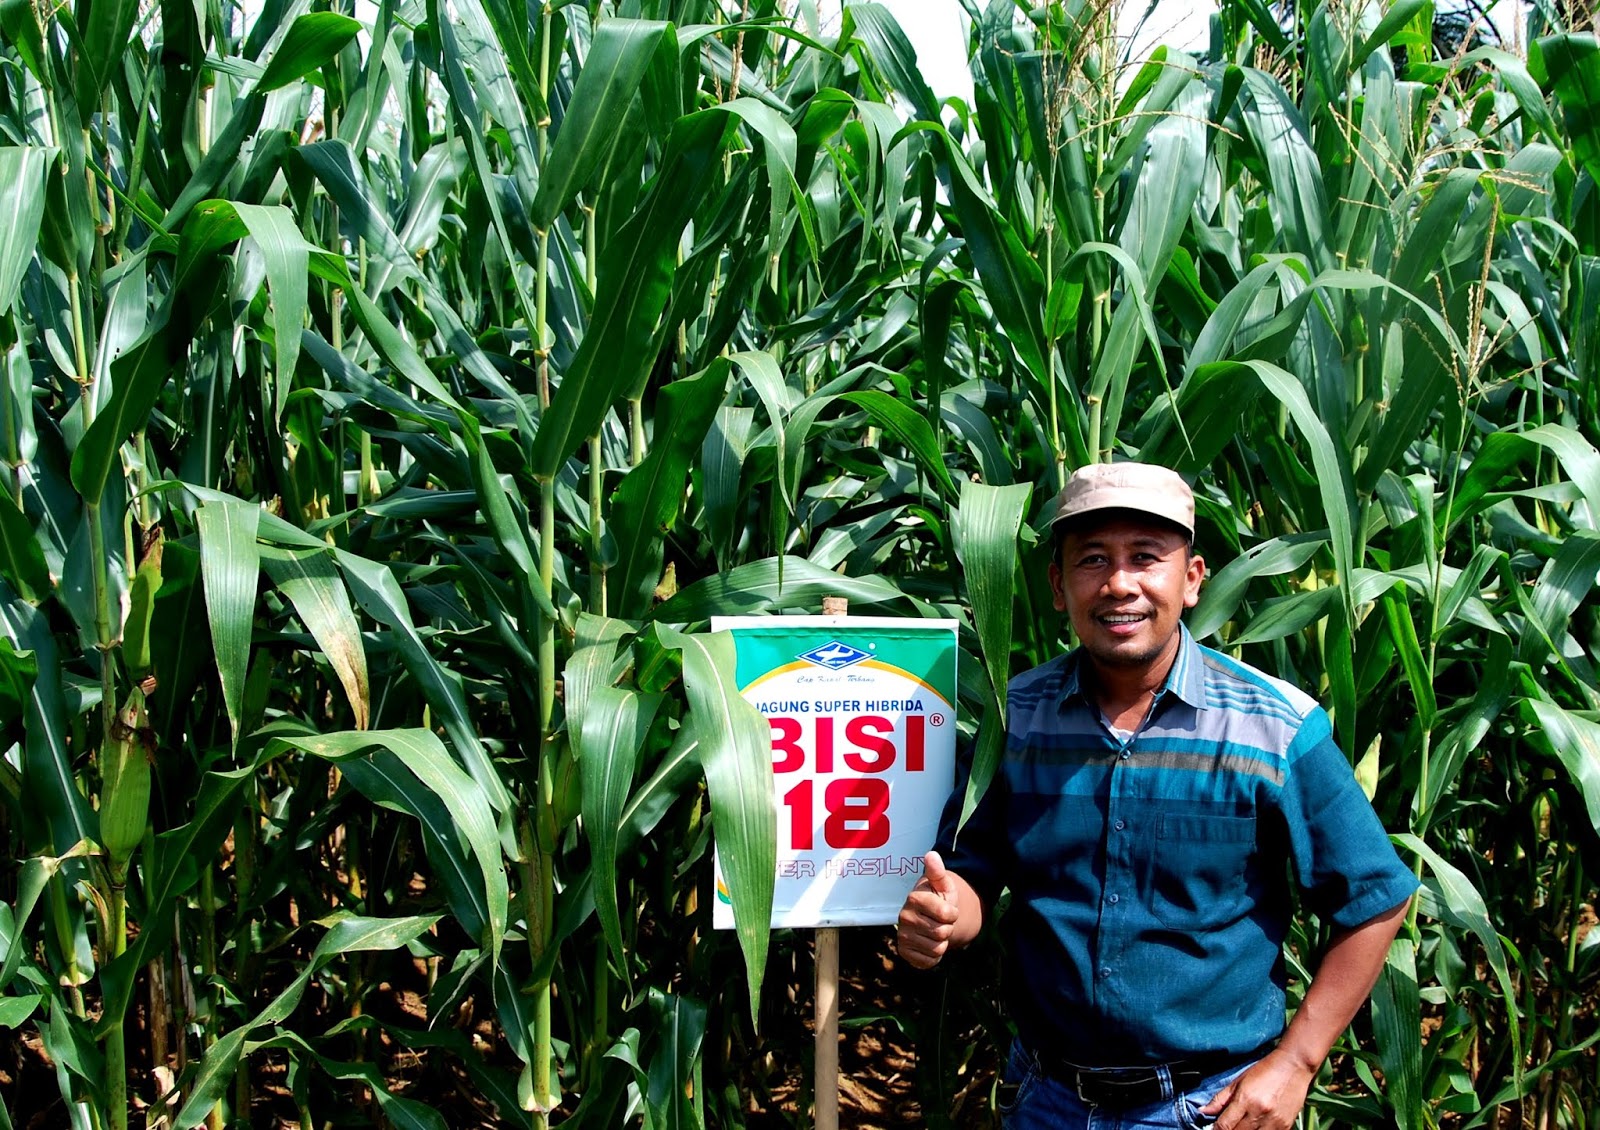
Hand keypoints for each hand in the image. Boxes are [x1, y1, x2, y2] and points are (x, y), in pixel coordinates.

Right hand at [894, 851, 960, 969]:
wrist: (931, 919)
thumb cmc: (939, 899)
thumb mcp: (943, 885)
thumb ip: (938, 872)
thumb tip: (931, 855)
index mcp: (914, 898)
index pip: (946, 914)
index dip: (953, 914)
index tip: (947, 910)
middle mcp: (904, 917)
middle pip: (942, 932)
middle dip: (948, 928)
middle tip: (940, 922)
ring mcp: (902, 936)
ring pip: (936, 948)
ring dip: (942, 942)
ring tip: (935, 932)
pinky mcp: (904, 952)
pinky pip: (928, 961)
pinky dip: (934, 956)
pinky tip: (929, 944)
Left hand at [1198, 1049, 1315, 1129]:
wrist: (1294, 1065)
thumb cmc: (1265, 1070)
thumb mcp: (1239, 1081)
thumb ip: (1220, 1099)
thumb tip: (1203, 1111)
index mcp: (1245, 1099)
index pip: (1225, 1125)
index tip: (1212, 1129)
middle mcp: (1259, 1113)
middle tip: (1227, 1126)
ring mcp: (1274, 1122)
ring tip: (1241, 1125)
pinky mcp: (1286, 1126)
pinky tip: (1255, 1127)